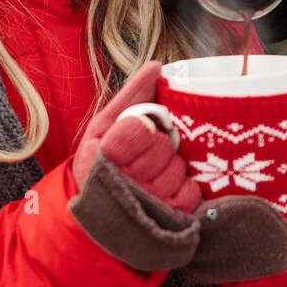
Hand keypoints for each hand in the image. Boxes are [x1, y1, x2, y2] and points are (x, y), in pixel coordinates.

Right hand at [72, 61, 199, 212]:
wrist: (95, 219)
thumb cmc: (99, 167)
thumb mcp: (103, 129)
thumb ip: (131, 97)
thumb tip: (157, 66)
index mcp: (105, 155)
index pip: (142, 128)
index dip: (144, 128)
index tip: (139, 133)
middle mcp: (127, 183)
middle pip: (164, 147)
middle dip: (159, 147)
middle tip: (146, 156)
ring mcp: (148, 205)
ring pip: (179, 168)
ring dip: (171, 168)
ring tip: (153, 175)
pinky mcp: (167, 220)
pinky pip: (191, 191)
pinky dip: (184, 187)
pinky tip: (165, 190)